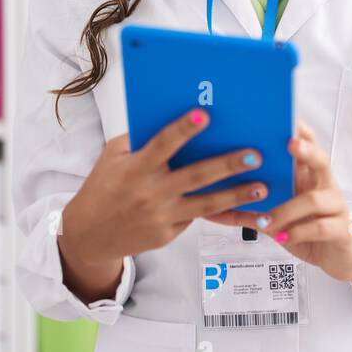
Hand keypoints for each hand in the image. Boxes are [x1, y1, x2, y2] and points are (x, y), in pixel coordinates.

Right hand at [59, 109, 268, 299]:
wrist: (88, 234)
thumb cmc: (104, 186)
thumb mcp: (114, 157)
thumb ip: (141, 140)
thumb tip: (174, 118)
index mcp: (136, 168)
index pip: (162, 145)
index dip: (183, 130)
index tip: (204, 115)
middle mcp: (150, 192)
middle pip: (196, 176)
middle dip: (227, 165)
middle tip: (256, 155)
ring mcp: (160, 217)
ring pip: (206, 205)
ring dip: (236, 195)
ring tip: (263, 188)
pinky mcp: (167, 235)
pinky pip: (196, 218)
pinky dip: (220, 211)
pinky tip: (245, 206)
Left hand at [205, 122, 351, 297]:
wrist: (336, 255)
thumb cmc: (303, 227)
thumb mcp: (275, 214)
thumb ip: (248, 207)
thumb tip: (210, 204)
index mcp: (308, 173)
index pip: (307, 143)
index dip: (298, 130)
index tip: (284, 118)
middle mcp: (324, 184)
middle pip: (320, 159)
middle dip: (305, 150)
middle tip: (289, 145)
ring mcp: (335, 205)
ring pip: (315, 199)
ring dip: (287, 209)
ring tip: (266, 220)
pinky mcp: (340, 229)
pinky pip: (320, 227)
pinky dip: (298, 232)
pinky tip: (281, 236)